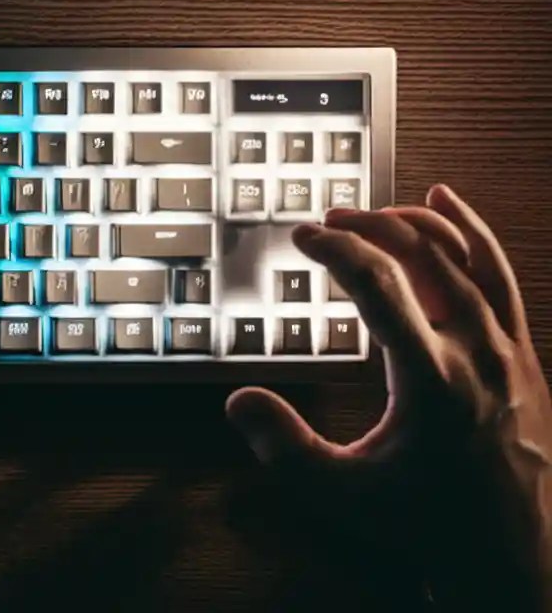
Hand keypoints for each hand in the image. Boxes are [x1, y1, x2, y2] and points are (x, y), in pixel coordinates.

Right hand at [226, 185, 551, 610]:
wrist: (514, 552)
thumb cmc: (427, 522)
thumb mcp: (342, 491)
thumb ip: (284, 447)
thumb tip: (239, 401)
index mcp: (432, 380)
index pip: (381, 286)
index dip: (337, 251)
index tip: (302, 237)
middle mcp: (478, 353)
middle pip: (426, 257)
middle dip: (371, 227)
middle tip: (328, 222)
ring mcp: (508, 351)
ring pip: (470, 257)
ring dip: (419, 224)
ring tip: (376, 210)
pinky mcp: (522, 355)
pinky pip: (500, 275)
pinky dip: (473, 234)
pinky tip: (449, 209)